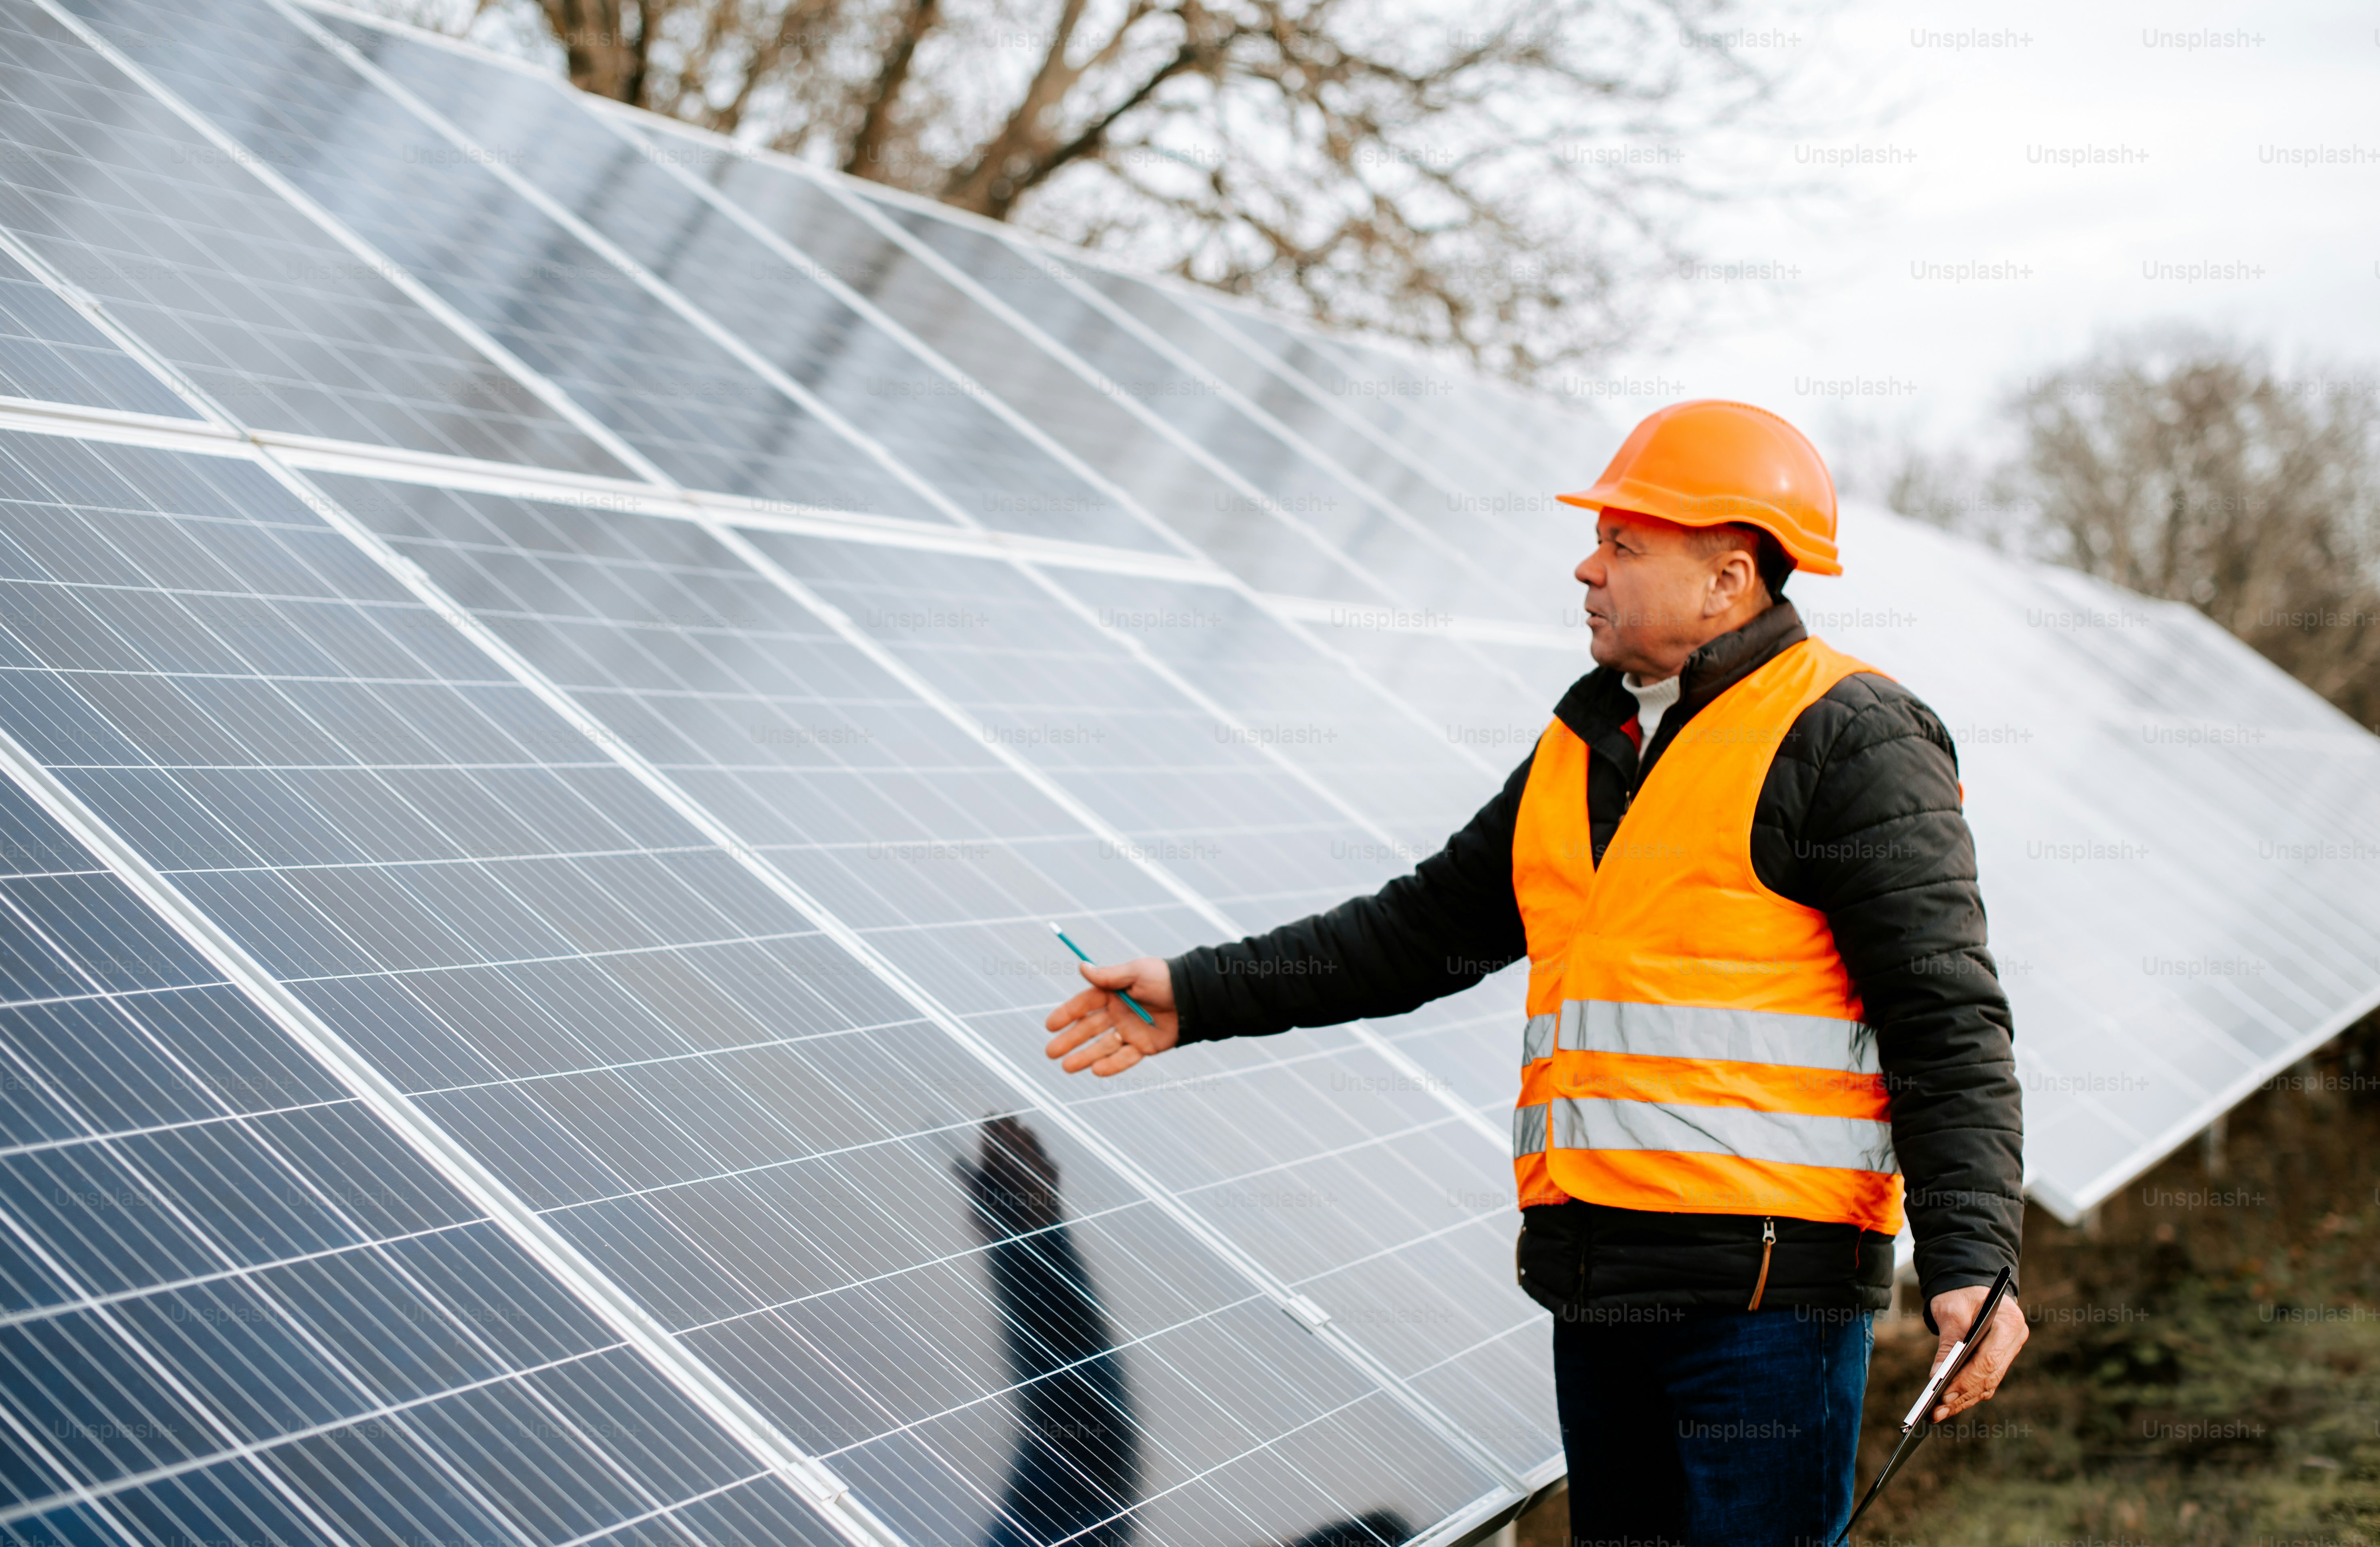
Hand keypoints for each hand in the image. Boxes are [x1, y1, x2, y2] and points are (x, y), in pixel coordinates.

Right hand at [1044, 956, 1178, 1075]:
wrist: (1195, 997)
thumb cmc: (1165, 979)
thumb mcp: (1136, 972)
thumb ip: (1109, 975)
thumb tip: (1082, 966)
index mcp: (1113, 993)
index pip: (1084, 1005)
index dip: (1066, 1014)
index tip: (1049, 1025)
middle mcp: (1119, 1013)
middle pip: (1088, 1029)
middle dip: (1069, 1040)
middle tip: (1050, 1052)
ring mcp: (1131, 1031)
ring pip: (1103, 1046)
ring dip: (1085, 1056)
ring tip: (1066, 1067)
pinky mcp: (1145, 1046)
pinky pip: (1126, 1058)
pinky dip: (1112, 1065)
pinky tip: (1096, 1070)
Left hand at [1923, 1284, 2026, 1421]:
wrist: (1972, 1286)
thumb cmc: (1961, 1294)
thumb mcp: (1951, 1311)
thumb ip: (1948, 1342)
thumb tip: (1936, 1377)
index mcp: (2010, 1323)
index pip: (1989, 1359)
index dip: (1967, 1380)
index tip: (1944, 1394)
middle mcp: (2015, 1340)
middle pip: (1989, 1376)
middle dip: (1961, 1395)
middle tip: (1935, 1411)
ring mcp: (2010, 1353)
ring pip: (1987, 1384)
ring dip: (1962, 1401)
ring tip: (1935, 1415)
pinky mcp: (1999, 1361)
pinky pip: (1984, 1383)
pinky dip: (1965, 1395)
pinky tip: (1946, 1407)